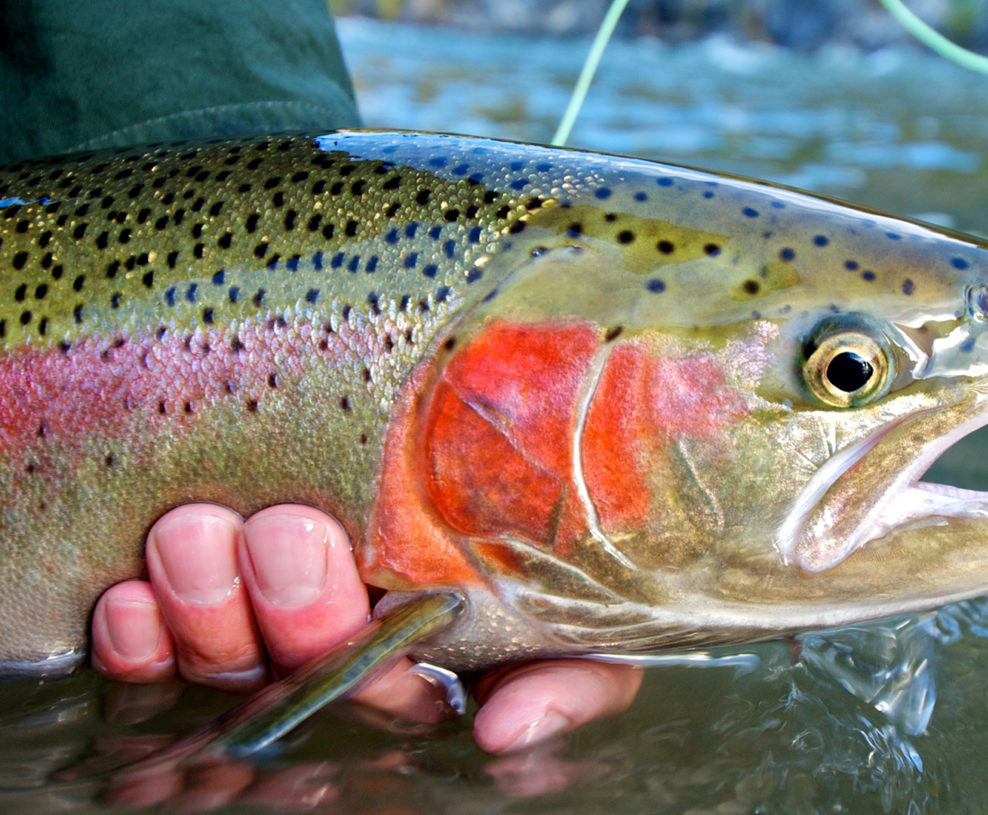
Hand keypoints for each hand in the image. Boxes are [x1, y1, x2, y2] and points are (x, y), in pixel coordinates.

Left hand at [90, 504, 641, 752]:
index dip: (370, 671)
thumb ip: (576, 680)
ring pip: (217, 658)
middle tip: (291, 534)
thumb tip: (503, 733)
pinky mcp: (181, 618)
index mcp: (422, 672)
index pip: (388, 695)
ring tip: (200, 533)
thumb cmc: (527, 529)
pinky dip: (131, 633)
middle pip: (296, 669)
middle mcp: (335, 662)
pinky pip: (142, 655)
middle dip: (289, 610)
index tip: (378, 611)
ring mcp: (255, 641)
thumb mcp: (583, 606)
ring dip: (200, 601)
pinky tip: (129, 598)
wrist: (472, 430)